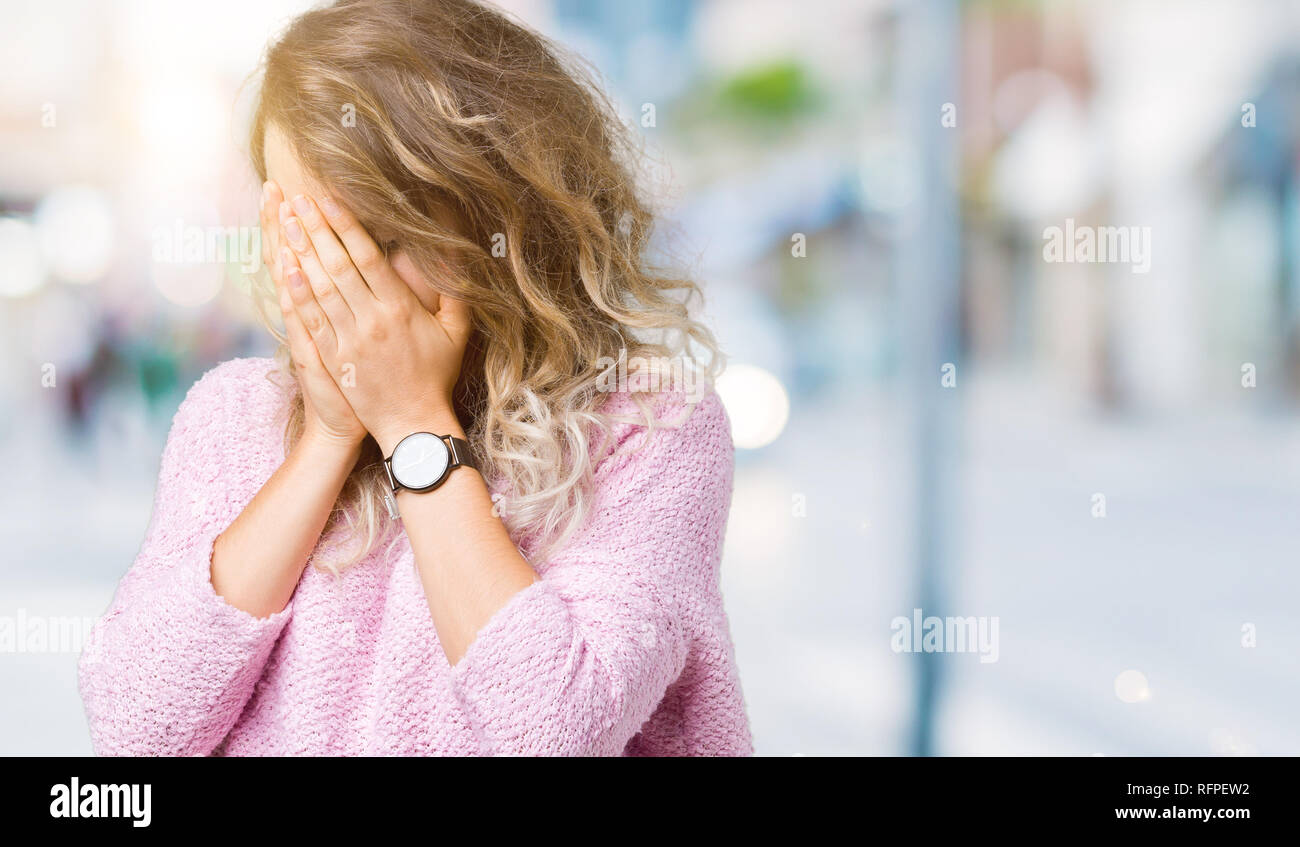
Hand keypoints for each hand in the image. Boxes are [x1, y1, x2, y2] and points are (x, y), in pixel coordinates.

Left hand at [278, 192, 471, 453]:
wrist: (413, 423)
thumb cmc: (436, 376)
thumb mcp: (456, 332)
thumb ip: (454, 293)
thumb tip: (454, 257)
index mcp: (401, 309)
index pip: (368, 258)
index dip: (346, 226)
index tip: (329, 200)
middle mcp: (372, 320)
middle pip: (338, 265)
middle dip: (316, 229)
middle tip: (298, 198)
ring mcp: (349, 339)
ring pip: (320, 287)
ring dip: (301, 252)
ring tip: (286, 221)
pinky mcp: (334, 358)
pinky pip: (311, 320)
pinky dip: (297, 293)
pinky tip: (285, 268)